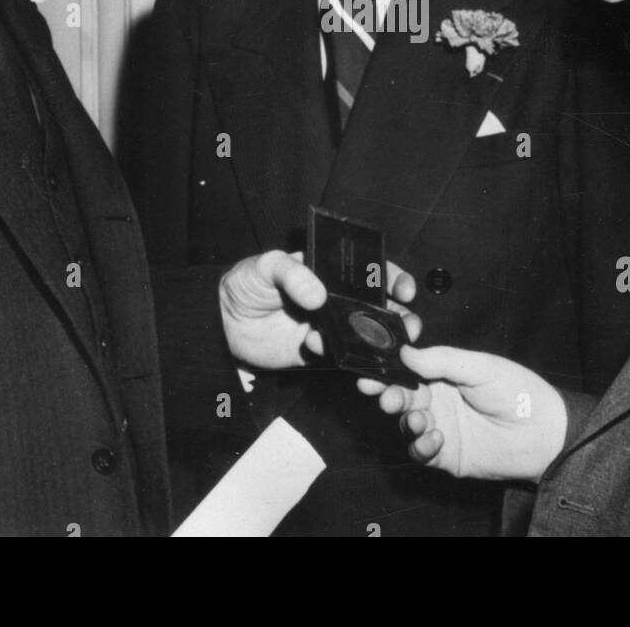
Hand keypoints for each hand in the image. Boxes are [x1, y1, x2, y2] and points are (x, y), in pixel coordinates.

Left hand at [219, 250, 420, 368]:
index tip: (402, 289)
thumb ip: (292, 274)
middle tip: (407, 328)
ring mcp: (332, 329)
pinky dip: (351, 363)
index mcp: (331, 274)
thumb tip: (318, 295)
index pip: (371, 272)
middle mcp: (338, 301)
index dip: (393, 279)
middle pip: (380, 308)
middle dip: (400, 318)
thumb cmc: (246, 284)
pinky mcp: (320, 355)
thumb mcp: (265, 266)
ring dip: (383, 345)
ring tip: (382, 351)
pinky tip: (333, 356)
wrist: (222, 324)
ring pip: (369, 337)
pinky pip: (345, 360)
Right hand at [357, 346, 566, 482]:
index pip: (407, 369)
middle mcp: (438, 400)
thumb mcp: (480, 366)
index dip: (387, 370)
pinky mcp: (446, 455)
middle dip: (387, 395)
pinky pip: (421, 451)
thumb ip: (441, 360)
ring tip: (420, 418)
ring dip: (406, 420)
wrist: (543, 433)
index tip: (370, 371)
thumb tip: (404, 352)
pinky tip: (436, 437)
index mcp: (444, 374)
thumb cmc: (518, 392)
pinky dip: (421, 444)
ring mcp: (440, 427)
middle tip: (385, 396)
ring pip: (406, 424)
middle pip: (401, 396)